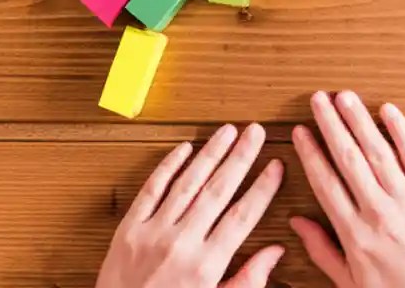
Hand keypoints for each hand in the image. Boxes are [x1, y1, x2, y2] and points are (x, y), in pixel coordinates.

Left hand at [95, 124, 284, 287]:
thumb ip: (248, 280)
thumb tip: (275, 252)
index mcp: (206, 265)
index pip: (242, 216)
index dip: (262, 188)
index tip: (276, 167)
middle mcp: (180, 243)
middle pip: (218, 190)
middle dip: (240, 158)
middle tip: (255, 133)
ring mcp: (152, 233)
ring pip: (187, 183)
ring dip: (210, 154)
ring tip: (227, 131)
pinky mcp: (128, 230)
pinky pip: (150, 191)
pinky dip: (167, 167)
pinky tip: (184, 149)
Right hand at [291, 91, 404, 287]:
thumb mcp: (351, 282)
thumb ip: (323, 250)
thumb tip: (297, 223)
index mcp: (354, 233)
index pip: (326, 183)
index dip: (311, 154)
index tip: (300, 131)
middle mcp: (378, 211)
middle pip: (348, 159)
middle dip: (330, 125)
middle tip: (318, 99)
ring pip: (377, 152)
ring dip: (359, 121)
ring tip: (345, 97)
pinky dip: (402, 131)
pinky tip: (388, 110)